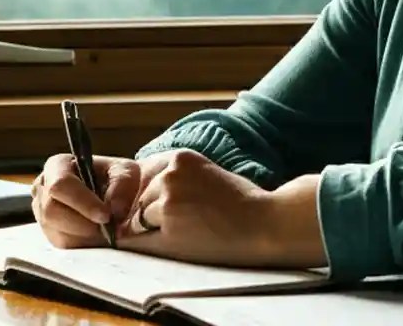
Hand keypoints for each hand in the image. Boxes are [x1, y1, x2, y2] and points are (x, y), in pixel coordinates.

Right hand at [31, 152, 139, 248]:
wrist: (121, 194)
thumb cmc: (119, 178)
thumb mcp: (126, 171)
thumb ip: (121, 185)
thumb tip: (114, 208)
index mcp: (57, 166)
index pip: (60, 185)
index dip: (82, 203)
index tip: (106, 215)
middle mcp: (43, 189)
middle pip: (52, 212)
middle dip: (84, 224)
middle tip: (109, 228)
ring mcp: (42, 213)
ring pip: (58, 233)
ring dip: (87, 237)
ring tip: (107, 231)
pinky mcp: (50, 234)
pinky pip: (63, 246)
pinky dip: (85, 245)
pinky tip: (99, 236)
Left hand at [117, 149, 288, 266]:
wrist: (265, 224)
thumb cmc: (243, 206)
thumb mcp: (206, 176)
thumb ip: (176, 181)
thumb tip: (140, 201)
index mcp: (181, 157)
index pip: (143, 176)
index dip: (150, 198)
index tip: (164, 211)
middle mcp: (170, 172)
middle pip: (137, 199)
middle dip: (151, 215)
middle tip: (187, 224)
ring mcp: (168, 196)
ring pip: (136, 219)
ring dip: (153, 231)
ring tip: (189, 232)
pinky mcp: (169, 221)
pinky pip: (138, 238)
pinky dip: (151, 245)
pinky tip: (179, 243)